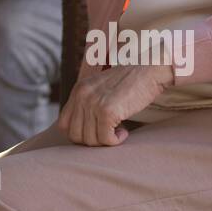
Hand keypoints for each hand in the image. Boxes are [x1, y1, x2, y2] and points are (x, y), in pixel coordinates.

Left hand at [56, 63, 174, 145]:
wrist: (148, 69)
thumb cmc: (129, 82)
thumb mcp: (100, 88)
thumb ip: (87, 103)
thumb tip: (82, 131)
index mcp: (78, 91)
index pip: (63, 124)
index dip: (79, 134)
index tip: (95, 132)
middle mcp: (81, 96)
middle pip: (75, 135)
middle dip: (93, 140)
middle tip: (108, 134)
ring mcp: (93, 103)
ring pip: (90, 140)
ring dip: (106, 141)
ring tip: (118, 130)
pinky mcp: (107, 111)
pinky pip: (105, 139)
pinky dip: (115, 141)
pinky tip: (124, 132)